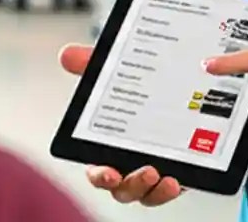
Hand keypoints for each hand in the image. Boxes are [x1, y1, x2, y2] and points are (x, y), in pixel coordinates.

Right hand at [58, 44, 182, 206]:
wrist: (170, 83)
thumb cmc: (131, 85)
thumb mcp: (112, 72)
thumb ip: (91, 64)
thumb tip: (68, 54)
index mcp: (106, 147)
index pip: (98, 169)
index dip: (100, 176)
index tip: (109, 173)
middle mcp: (128, 163)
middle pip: (124, 188)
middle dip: (132, 186)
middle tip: (146, 172)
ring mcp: (153, 169)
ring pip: (148, 193)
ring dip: (154, 191)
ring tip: (165, 178)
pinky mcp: (176, 170)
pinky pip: (172, 187)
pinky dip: (173, 188)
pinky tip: (179, 179)